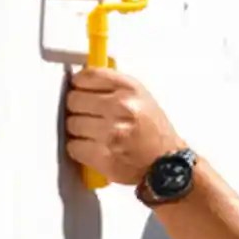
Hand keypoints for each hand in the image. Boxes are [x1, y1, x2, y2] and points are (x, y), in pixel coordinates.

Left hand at [65, 67, 184, 185]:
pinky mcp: (104, 156)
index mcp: (131, 89)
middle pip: (75, 100)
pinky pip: (74, 147)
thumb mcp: (141, 97)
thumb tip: (82, 82)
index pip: (89, 76)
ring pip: (72, 124)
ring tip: (94, 133)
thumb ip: (113, 87)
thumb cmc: (153, 130)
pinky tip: (93, 147)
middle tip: (87, 114)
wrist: (166, 161)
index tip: (78, 88)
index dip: (78, 83)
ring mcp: (112, 132)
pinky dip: (80, 149)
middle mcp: (122, 107)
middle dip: (78, 108)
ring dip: (78, 130)